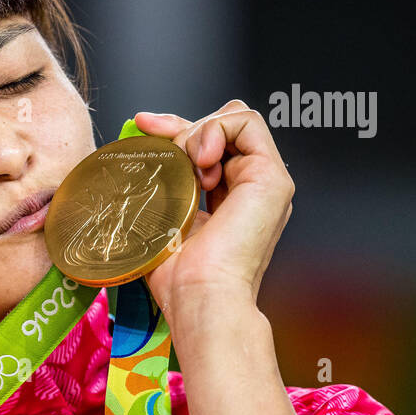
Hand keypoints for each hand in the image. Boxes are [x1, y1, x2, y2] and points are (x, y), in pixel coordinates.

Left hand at [132, 100, 293, 319]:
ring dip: (198, 132)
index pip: (206, 145)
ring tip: (186, 167)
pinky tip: (200, 159)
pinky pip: (248, 122)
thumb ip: (164, 181)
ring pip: (233, 120)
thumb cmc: (177, 273)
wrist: (198, 294)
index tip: (143, 125)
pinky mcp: (272, 178)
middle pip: (220, 129)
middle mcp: (250, 187)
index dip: (175, 127)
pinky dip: (217, 129)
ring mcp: (265, 182)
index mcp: (228, 199)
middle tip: (155, 137)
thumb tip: (145, 146)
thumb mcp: (163, 214)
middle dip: (183, 125)